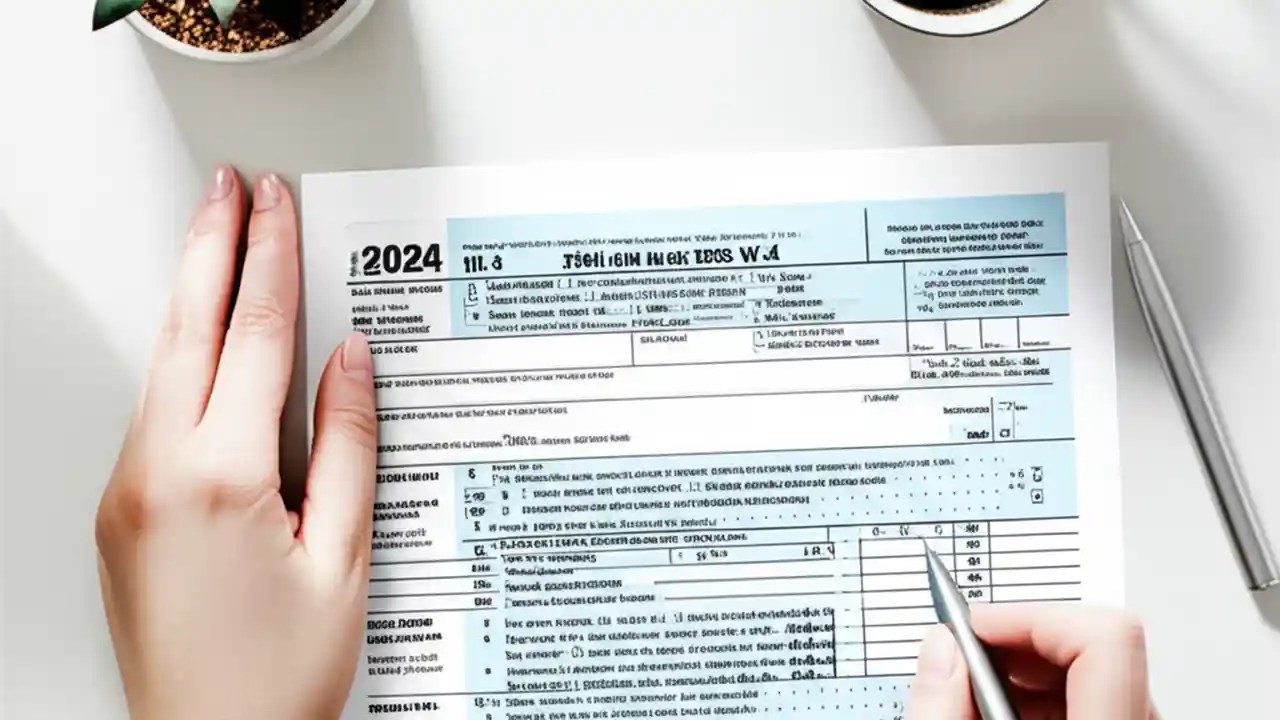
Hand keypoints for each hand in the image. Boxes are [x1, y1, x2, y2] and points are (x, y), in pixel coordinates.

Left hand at [95, 166, 376, 719]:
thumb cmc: (277, 677)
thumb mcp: (342, 560)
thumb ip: (348, 448)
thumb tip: (350, 364)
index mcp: (222, 477)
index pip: (257, 337)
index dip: (272, 261)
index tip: (277, 208)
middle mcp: (157, 472)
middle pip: (189, 326)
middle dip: (212, 245)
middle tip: (229, 188)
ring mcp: (126, 490)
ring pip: (161, 362)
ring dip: (192, 294)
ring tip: (212, 240)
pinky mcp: (118, 511)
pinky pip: (151, 409)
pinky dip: (180, 356)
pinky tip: (202, 339)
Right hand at [905, 603, 1158, 719]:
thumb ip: (940, 711)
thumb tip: (941, 650)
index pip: (1105, 642)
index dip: (1034, 618)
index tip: (979, 624)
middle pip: (1101, 647)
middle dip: (1022, 639)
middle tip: (966, 654)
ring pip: (1101, 669)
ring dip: (1032, 667)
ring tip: (979, 693)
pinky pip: (1102, 692)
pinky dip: (1048, 691)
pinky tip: (1006, 711)